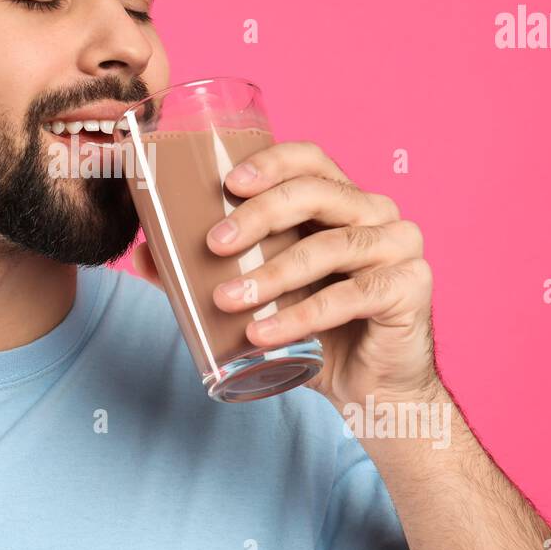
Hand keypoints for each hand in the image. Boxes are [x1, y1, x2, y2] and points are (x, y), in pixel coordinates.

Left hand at [132, 141, 439, 409]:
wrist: (373, 390)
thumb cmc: (317, 332)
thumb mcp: (262, 295)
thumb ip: (209, 270)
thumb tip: (140, 255)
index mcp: (344, 200)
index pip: (311, 159)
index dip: (271, 162)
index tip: (226, 184)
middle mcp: (377, 213)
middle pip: (316, 193)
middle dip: (259, 215)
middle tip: (214, 245)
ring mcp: (401, 247)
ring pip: (328, 247)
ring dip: (271, 274)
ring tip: (227, 301)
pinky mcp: (410, 289)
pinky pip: (348, 297)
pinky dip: (299, 317)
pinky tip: (262, 334)